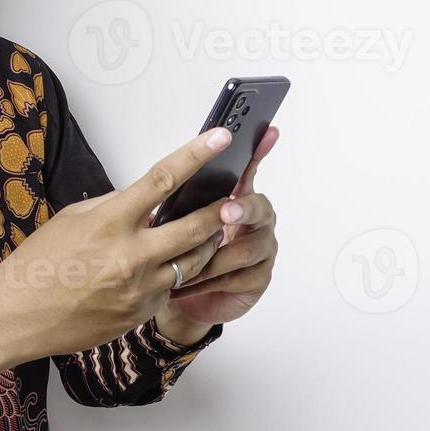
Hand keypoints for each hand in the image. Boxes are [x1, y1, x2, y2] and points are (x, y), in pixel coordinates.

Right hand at [0, 127, 237, 381]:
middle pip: (196, 227)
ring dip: (202, 245)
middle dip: (217, 211)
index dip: (197, 154)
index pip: (163, 179)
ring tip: (203, 234)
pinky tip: (163, 269)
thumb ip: (115, 205)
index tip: (220, 138)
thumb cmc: (38, 264)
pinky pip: (171, 290)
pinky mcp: (141, 314)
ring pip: (192, 262)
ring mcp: (139, 289)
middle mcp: (130, 256)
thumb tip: (149, 197)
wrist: (18, 315)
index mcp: (110, 222)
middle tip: (230, 201)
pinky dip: (173, 276)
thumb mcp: (72, 219)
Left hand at [162, 125, 279, 326]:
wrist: (183, 299)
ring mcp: (260, 249)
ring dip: (215, 254)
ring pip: (246, 248)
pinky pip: (241, 277)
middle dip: (241, 209)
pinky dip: (212, 280)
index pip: (248, 169)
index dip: (258, 151)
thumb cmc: (179, 254)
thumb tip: (163, 181)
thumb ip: (175, 201)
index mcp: (233, 197)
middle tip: (225, 211)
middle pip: (258, 207)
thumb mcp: (169, 221)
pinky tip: (192, 281)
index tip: (266, 132)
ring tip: (187, 259)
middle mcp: (253, 220)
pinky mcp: (258, 278)